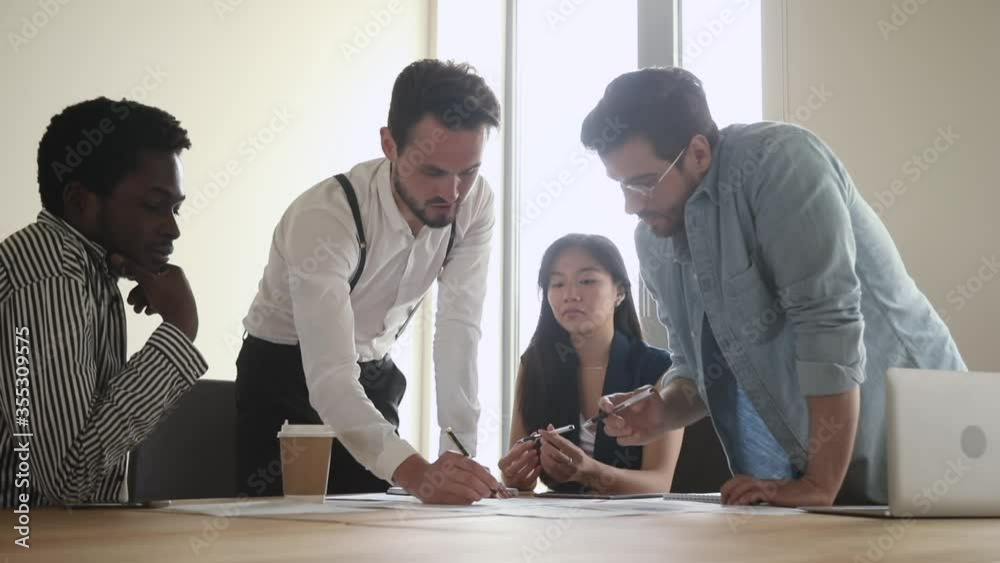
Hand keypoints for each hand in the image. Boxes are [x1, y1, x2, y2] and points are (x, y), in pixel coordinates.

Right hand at [109, 254, 197, 340]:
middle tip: (129, 302)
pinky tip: (148, 312)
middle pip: (153, 283)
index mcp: (174, 270)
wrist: (183, 321)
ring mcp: (180, 293)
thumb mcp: (147, 282)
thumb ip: (132, 269)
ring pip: (157, 294)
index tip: (129, 283)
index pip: (152, 269)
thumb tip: (115, 256)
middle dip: (139, 294)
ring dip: (143, 302)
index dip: (139, 275)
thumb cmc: (167, 298)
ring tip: (137, 311)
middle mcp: (179, 280)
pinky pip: (163, 303)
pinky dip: (153, 307)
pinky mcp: (180, 305)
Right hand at [393, 452, 504, 504]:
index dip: (486, 476)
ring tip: (482, 495)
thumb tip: (489, 473)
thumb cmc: (441, 469)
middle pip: (470, 478)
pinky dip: (467, 500)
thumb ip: (471, 466)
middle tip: (489, 491)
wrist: (418, 477)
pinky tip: (471, 499)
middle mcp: (444, 469)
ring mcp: (440, 483)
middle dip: (483, 486)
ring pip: (464, 490)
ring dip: (477, 494)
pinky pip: (457, 500)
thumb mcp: (454, 462)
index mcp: (450, 458)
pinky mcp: (437, 496)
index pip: (472, 466)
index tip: (494, 483)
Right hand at [498, 438, 540, 489]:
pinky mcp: (523, 486)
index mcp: (502, 463)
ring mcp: (514, 481)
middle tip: (534, 450)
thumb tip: (533, 434)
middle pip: (516, 465)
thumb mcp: (515, 454)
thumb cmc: (515, 464)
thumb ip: (523, 444)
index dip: (523, 447)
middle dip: (526, 457)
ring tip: (537, 457)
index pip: (512, 454)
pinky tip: (539, 466)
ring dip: (530, 464)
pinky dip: (535, 473)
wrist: (515, 481)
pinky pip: (529, 480)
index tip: (532, 441)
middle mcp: (506, 473)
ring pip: (522, 473)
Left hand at [538, 424, 592, 484]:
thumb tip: (549, 427)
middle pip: (555, 453)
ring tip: (543, 449)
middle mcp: (572, 464)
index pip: (561, 443)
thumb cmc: (578, 456)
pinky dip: (544, 462)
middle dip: (546, 445)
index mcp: (576, 453)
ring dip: (543, 454)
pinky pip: (549, 470)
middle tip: (542, 441)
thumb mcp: (572, 445)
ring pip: (551, 463)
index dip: (550, 436)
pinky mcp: (561, 478)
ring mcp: (567, 472)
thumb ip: (559, 437)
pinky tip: (543, 457)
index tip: (542, 432)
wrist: (586, 471)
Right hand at [599, 385, 667, 445]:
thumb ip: (641, 393)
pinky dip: (629, 440)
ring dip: (618, 431)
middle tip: (622, 423)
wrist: (663, 417)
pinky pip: (621, 441)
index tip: (610, 408)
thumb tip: (634, 405)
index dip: (604, 405)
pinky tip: (639, 435)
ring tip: (631, 430)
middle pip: (604, 419)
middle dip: (611, 421)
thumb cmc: (653, 402)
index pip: (604, 402)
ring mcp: (620, 427)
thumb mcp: (649, 392)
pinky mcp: (627, 438)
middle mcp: (616, 414)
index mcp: (617, 401)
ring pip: (609, 431)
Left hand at [720, 474, 837, 506]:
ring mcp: (767, 486)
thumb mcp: (778, 497)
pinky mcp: (773, 492)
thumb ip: (766, 499)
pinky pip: (754, 493)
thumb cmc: (798, 496)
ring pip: (743, 486)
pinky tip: (740, 506)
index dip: (730, 489)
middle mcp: (763, 482)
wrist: (814, 491)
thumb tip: (752, 506)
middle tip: (724, 504)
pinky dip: (744, 499)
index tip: (726, 501)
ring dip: (733, 496)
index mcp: (763, 483)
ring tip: (729, 506)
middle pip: (737, 481)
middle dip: (727, 491)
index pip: (740, 480)